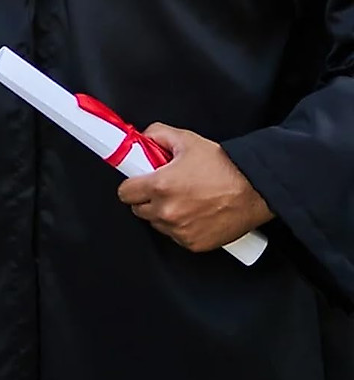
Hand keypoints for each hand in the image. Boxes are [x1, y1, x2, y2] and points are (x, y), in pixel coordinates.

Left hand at [117, 122, 273, 251]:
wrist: (254, 189)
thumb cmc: (224, 166)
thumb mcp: (186, 140)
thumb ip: (157, 134)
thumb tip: (143, 138)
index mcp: (160, 186)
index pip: (125, 193)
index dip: (131, 184)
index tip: (138, 181)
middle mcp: (167, 212)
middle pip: (138, 209)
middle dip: (146, 198)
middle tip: (161, 188)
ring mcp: (180, 231)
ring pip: (156, 224)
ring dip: (162, 213)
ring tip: (181, 199)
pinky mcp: (194, 244)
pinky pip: (175, 236)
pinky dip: (179, 227)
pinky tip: (193, 212)